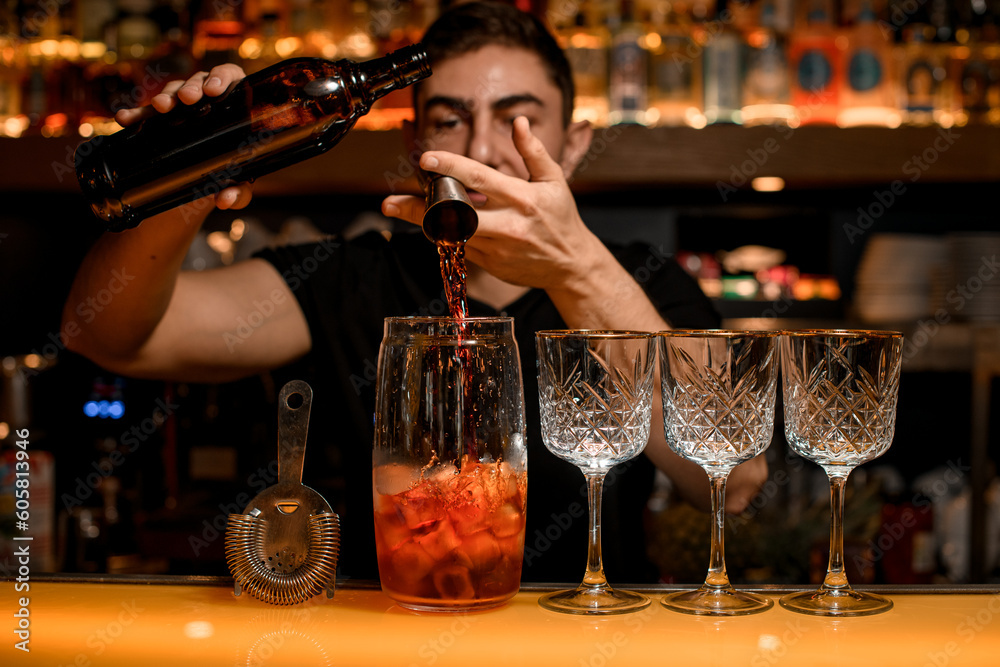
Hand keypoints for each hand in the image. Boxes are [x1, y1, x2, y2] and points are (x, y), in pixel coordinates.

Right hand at [116, 64, 253, 211]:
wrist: (209, 179)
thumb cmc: (234, 172)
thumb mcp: (238, 182)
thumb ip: (238, 191)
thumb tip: (225, 199)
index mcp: (234, 104)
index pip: (230, 77)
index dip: (221, 77)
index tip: (213, 90)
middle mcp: (208, 99)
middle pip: (199, 81)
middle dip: (191, 87)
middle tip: (188, 98)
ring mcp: (184, 106)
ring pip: (174, 92)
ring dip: (166, 97)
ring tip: (160, 108)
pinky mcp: (164, 118)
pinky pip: (148, 113)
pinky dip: (137, 114)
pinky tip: (125, 118)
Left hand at [381, 116, 605, 289]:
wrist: (571, 265)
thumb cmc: (562, 218)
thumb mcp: (554, 180)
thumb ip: (533, 151)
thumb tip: (518, 122)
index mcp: (522, 198)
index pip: (479, 178)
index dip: (450, 167)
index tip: (426, 160)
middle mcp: (508, 225)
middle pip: (455, 216)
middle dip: (419, 210)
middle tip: (390, 202)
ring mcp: (497, 249)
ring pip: (452, 234)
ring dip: (425, 222)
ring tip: (399, 208)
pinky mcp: (492, 265)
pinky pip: (461, 248)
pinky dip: (446, 234)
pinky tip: (434, 223)